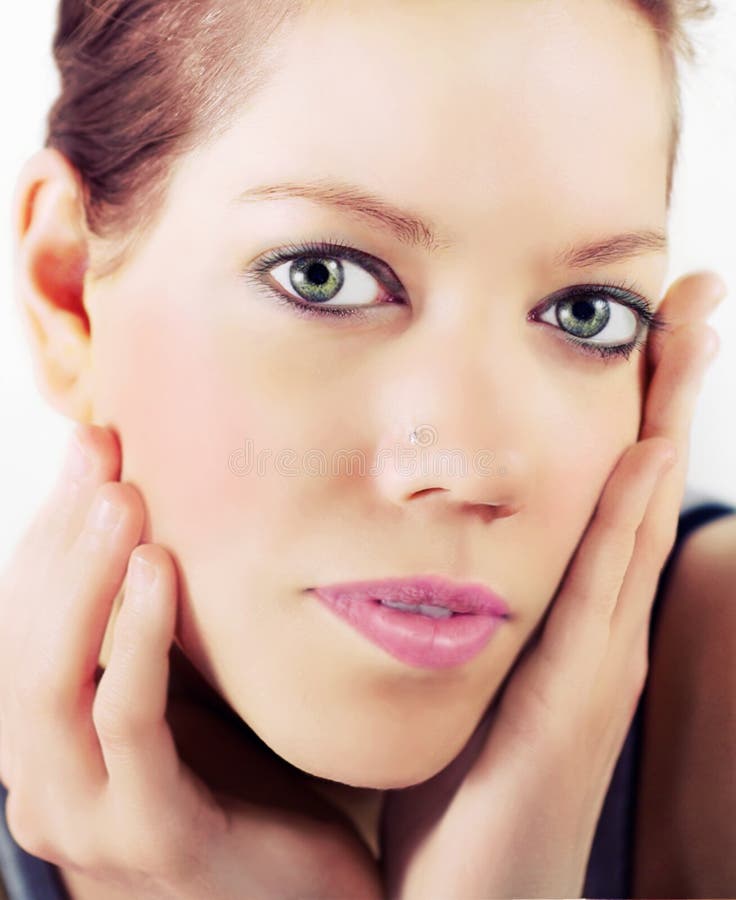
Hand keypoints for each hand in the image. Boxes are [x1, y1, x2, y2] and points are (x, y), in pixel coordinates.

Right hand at [0, 424, 381, 899]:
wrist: (306, 899)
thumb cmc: (248, 787)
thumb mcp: (189, 690)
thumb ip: (160, 622)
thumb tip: (163, 517)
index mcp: (49, 741)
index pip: (26, 619)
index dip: (51, 528)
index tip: (93, 445)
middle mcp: (44, 781)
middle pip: (22, 641)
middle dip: (57, 538)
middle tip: (100, 452)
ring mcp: (87, 818)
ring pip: (49, 684)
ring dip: (80, 581)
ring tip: (121, 500)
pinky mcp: (151, 838)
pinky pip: (127, 729)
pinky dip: (134, 645)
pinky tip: (156, 576)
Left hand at [379, 271, 726, 899]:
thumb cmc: (459, 794)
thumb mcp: (465, 684)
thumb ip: (466, 618)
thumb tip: (430, 555)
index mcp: (575, 621)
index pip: (613, 492)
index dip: (638, 408)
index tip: (644, 327)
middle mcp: (601, 628)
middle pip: (643, 482)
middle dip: (669, 387)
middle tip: (690, 296)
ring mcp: (597, 662)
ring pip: (636, 517)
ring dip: (664, 422)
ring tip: (684, 332)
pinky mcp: (571, 701)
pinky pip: (602, 592)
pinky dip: (625, 519)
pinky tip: (638, 452)